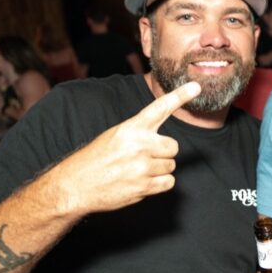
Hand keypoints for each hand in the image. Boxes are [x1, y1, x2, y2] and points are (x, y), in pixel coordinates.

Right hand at [53, 81, 200, 215]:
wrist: (75, 185)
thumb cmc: (96, 159)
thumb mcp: (115, 136)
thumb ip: (140, 133)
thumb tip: (164, 140)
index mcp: (131, 128)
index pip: (160, 108)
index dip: (180, 96)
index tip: (196, 86)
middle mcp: (139, 145)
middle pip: (173, 146)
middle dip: (163, 153)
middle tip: (143, 157)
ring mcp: (142, 166)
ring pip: (171, 166)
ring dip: (159, 169)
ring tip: (137, 170)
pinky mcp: (144, 186)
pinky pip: (168, 183)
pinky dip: (159, 184)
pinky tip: (141, 182)